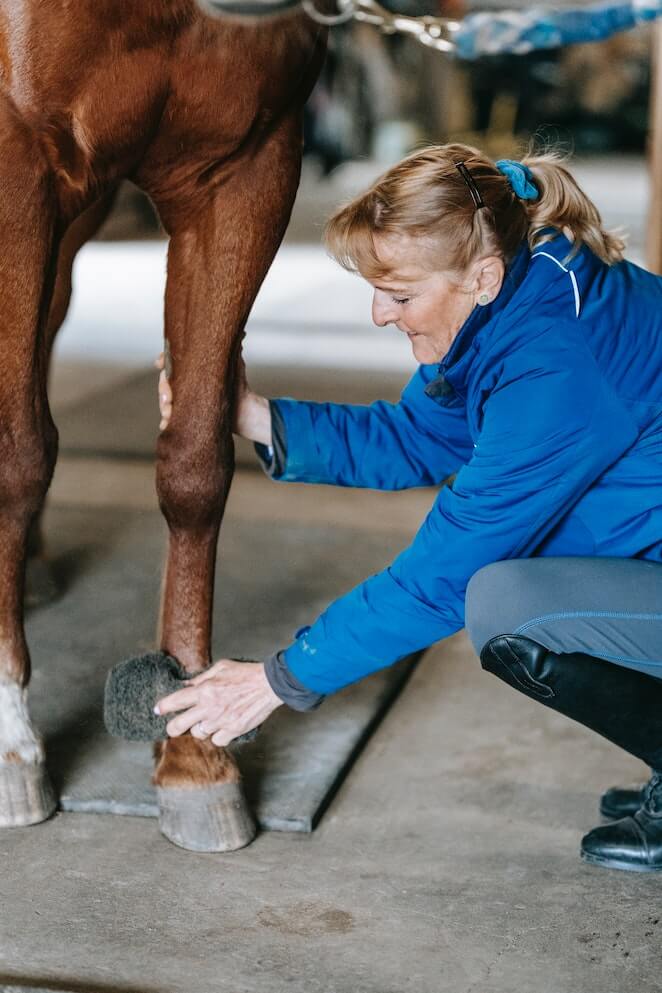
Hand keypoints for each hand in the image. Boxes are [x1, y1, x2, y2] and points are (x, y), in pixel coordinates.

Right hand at [154, 349, 270, 443]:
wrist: (245, 413)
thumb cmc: (238, 386)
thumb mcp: (235, 365)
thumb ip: (233, 348)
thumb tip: (242, 333)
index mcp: (193, 368)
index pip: (172, 360)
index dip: (163, 360)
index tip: (158, 363)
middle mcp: (185, 382)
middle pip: (165, 382)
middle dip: (163, 390)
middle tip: (169, 398)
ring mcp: (183, 399)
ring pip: (164, 400)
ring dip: (164, 406)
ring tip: (169, 413)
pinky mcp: (184, 414)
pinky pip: (169, 417)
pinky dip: (165, 420)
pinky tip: (165, 425)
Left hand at [154, 658, 282, 745]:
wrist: (270, 684)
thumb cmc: (245, 673)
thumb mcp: (221, 668)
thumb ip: (201, 678)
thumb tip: (185, 686)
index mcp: (204, 690)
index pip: (175, 701)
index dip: (163, 707)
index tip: (158, 710)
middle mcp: (209, 707)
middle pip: (178, 726)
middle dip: (172, 728)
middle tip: (173, 727)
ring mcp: (221, 721)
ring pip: (199, 734)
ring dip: (201, 728)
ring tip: (210, 719)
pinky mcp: (233, 730)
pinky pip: (217, 740)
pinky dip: (218, 736)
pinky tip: (223, 726)